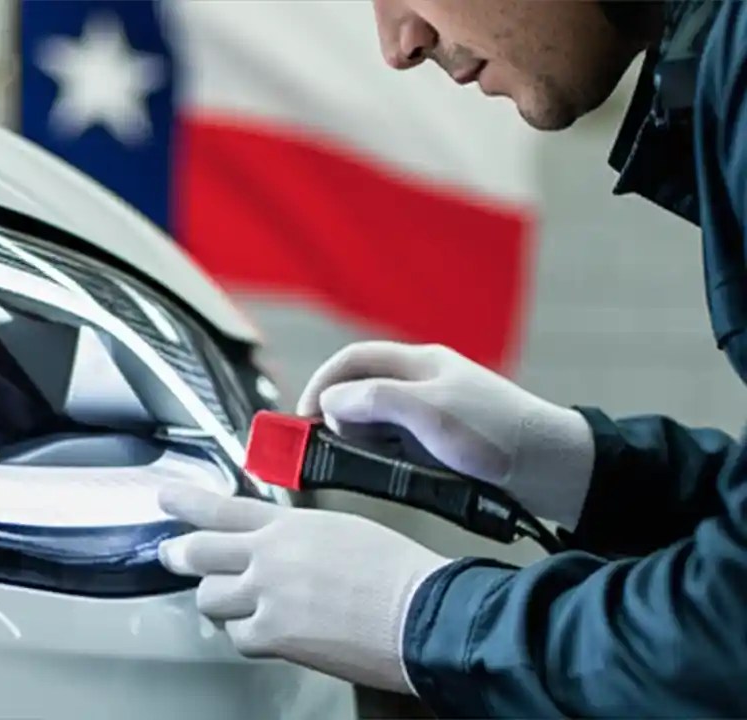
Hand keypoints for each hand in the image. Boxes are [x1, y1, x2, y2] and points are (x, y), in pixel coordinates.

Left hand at [157, 484, 451, 694]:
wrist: (421, 611)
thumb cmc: (396, 570)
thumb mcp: (342, 531)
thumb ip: (298, 538)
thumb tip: (278, 549)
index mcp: (288, 525)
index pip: (222, 508)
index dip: (187, 502)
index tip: (165, 498)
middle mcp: (268, 555)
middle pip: (200, 551)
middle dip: (179, 554)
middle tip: (172, 555)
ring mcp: (267, 595)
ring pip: (210, 597)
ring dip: (218, 600)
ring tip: (231, 603)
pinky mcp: (274, 634)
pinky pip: (238, 636)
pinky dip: (247, 635)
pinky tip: (264, 632)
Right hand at [295, 341, 594, 528]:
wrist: (555, 469)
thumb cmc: (496, 434)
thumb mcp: (430, 413)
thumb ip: (375, 401)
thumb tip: (330, 403)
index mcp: (419, 363)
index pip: (352, 361)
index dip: (322, 385)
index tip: (303, 420)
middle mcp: (421, 383)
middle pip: (360, 390)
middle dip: (339, 416)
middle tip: (332, 448)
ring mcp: (432, 414)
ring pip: (376, 421)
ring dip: (361, 440)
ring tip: (362, 465)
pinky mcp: (442, 444)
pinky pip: (397, 445)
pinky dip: (383, 457)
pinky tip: (389, 475)